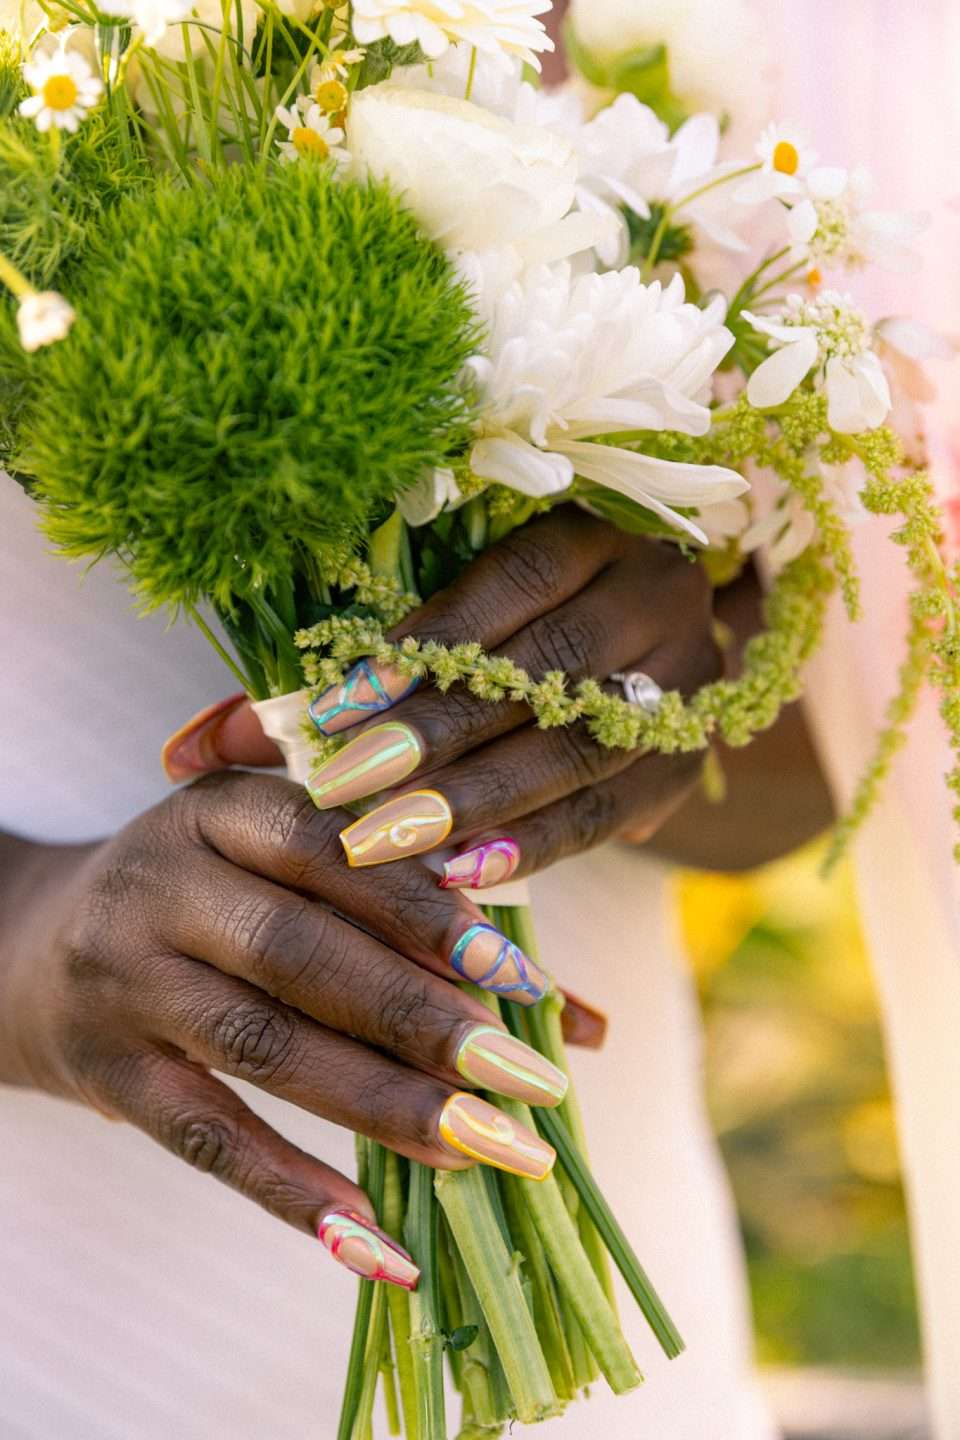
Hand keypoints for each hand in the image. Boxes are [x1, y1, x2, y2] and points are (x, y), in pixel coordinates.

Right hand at [0, 780, 568, 1286]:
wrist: (37, 946)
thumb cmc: (215, 896)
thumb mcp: (293, 867)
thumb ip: (426, 916)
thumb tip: (588, 1023)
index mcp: (222, 810)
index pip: (328, 849)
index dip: (422, 909)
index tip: (519, 973)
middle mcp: (164, 886)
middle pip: (302, 955)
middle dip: (423, 1019)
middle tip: (531, 1080)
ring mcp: (127, 982)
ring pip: (264, 1048)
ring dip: (385, 1106)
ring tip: (489, 1148)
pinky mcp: (110, 1075)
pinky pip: (207, 1141)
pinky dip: (295, 1193)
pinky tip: (382, 1239)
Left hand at [168, 510, 718, 885]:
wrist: (635, 650)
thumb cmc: (504, 627)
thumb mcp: (437, 618)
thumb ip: (332, 670)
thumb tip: (189, 750)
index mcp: (598, 526)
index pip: (515, 579)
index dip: (429, 644)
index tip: (338, 709)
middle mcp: (657, 593)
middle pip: (548, 667)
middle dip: (442, 735)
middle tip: (347, 795)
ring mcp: (688, 679)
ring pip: (583, 743)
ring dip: (482, 798)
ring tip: (392, 844)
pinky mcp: (688, 760)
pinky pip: (612, 809)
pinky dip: (535, 845)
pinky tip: (462, 878)